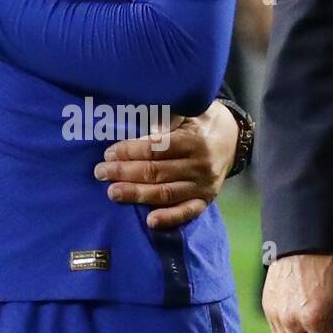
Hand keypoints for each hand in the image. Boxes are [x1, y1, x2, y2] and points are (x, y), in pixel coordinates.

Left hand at [94, 100, 238, 228]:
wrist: (232, 137)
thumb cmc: (200, 121)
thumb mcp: (188, 110)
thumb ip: (167, 116)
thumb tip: (146, 124)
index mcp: (193, 140)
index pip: (156, 148)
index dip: (130, 151)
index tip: (109, 153)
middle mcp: (200, 165)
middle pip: (157, 172)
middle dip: (125, 173)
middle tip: (100, 172)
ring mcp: (203, 185)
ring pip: (166, 193)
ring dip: (137, 194)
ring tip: (113, 193)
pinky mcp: (206, 200)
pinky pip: (187, 212)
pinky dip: (169, 218)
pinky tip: (150, 222)